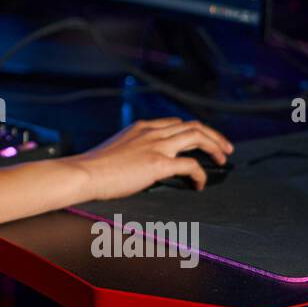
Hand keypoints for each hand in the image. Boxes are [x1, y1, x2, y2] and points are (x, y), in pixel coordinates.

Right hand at [69, 118, 233, 200]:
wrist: (82, 173)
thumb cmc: (93, 168)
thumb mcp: (116, 150)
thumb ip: (134, 152)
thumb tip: (144, 168)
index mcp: (141, 127)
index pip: (175, 122)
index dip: (193, 131)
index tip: (201, 140)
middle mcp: (151, 132)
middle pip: (193, 125)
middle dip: (214, 135)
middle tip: (225, 148)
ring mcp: (156, 146)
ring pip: (197, 136)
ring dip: (215, 147)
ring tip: (222, 159)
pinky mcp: (158, 163)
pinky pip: (190, 165)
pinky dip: (200, 174)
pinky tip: (200, 184)